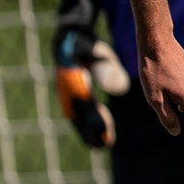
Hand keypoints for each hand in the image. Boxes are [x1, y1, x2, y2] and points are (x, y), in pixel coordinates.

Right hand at [53, 0, 123, 147]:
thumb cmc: (86, 46)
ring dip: (86, 130)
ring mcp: (64, 94)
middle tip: (103, 144)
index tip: (105, 134)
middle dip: (90, 131)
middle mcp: (66, 91)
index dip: (95, 122)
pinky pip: (74, 112)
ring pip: (75, 116)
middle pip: (79, 115)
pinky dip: (82, 124)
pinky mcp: (66, 95)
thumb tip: (119, 89)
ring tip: (98, 143)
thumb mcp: (98, 54)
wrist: (67, 39)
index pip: (86, 107)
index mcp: (72, 82)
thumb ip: (107, 69)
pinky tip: (92, 132)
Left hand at [137, 33, 183, 136]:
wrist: (157, 44)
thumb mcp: (155, 99)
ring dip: (175, 93)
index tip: (170, 104)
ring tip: (163, 80)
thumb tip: (175, 132)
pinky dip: (177, 82)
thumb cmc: (153, 72)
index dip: (176, 109)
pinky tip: (167, 72)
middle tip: (162, 86)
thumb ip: (167, 117)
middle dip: (175, 103)